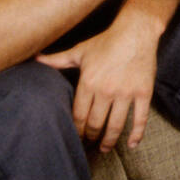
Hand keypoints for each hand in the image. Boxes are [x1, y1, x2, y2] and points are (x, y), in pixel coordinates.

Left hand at [37, 22, 158, 151]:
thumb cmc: (107, 41)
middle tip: (89, 144)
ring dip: (109, 140)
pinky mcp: (144, 93)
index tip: (76, 137)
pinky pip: (140, 119)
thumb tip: (35, 58)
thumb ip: (57, 59)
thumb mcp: (80, 50)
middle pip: (96, 123)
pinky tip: (131, 144)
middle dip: (91, 137)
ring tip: (105, 148)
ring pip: (115, 125)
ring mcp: (126, 93)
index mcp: (88, 83)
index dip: (77, 130)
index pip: (79, 115)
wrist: (136, 31)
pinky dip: (136, 134)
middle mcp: (106, 91)